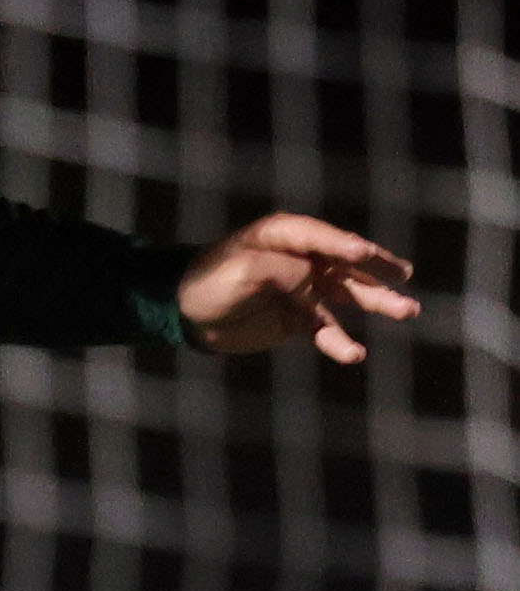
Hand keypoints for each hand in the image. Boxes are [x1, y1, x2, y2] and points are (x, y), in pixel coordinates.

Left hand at [177, 213, 417, 362]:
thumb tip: (315, 281)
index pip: (321, 236)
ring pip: (347, 295)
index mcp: (283, 235)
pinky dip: (339, 341)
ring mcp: (303, 289)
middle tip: (404, 275)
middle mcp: (300, 258)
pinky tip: (354, 355)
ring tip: (407, 311)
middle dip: (376, 269)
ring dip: (376, 303)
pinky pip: (326, 329)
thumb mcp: (241, 272)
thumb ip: (282, 271)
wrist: (184, 316)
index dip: (343, 244)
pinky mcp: (298, 318)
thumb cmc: (207, 282)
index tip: (364, 252)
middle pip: (346, 262)